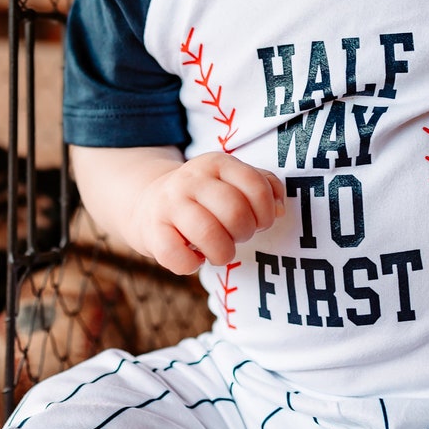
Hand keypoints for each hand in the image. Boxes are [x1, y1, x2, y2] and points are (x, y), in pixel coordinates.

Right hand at [125, 152, 283, 275]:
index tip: (257, 222)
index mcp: (217, 163)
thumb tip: (279, 210)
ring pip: (208, 234)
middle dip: (244, 233)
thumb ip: (263, 187)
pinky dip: (191, 265)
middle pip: (235, 212)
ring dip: (222, 253)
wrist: (148, 203)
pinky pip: (178, 257)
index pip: (256, 186)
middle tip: (235, 236)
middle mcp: (191, 179)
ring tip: (217, 251)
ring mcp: (169, 204)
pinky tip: (193, 257)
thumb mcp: (232, 182)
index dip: (265, 213)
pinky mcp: (152, 231)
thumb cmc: (205, 199)